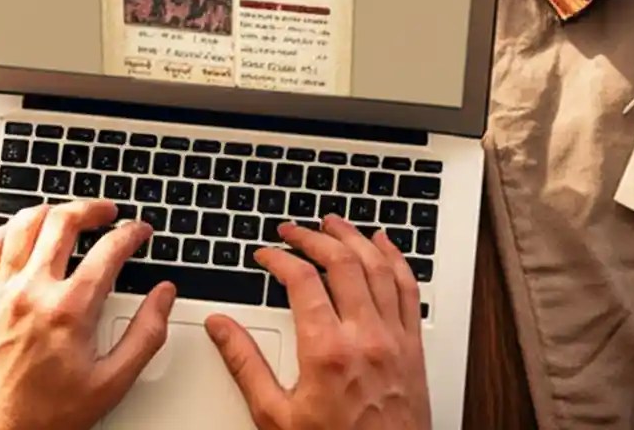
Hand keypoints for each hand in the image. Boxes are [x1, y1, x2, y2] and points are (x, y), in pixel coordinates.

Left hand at [0, 200, 175, 429]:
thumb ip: (145, 335)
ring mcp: (3, 290)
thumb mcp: (111, 383)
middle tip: (108, 212)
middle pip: (64, 222)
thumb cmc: (46, 414)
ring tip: (71, 213)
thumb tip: (164, 297)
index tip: (139, 231)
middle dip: (93, 208)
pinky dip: (13, 227)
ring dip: (53, 210)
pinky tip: (26, 230)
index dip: (131, 233)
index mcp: (69, 311)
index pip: (108, 251)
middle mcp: (33, 292)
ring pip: (26, 223)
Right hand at [205, 215, 430, 429]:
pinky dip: (396, 260)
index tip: (266, 254)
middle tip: (294, 230)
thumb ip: (245, 364)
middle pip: (342, 262)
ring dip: (354, 238)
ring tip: (334, 223)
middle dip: (315, 237)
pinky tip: (384, 247)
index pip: (302, 280)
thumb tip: (221, 328)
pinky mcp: (413, 347)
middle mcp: (365, 337)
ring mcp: (394, 339)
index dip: (279, 258)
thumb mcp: (275, 415)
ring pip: (378, 268)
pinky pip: (409, 290)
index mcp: (327, 351)